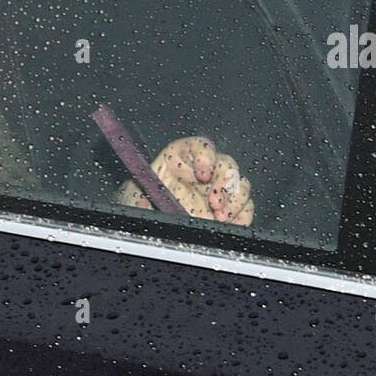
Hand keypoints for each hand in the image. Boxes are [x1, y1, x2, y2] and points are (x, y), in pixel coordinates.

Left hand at [117, 136, 253, 224]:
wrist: (140, 228)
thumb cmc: (135, 206)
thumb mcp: (131, 199)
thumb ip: (140, 197)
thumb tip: (144, 203)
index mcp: (177, 160)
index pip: (199, 146)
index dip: (204, 155)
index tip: (202, 173)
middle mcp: (199, 173)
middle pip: (224, 164)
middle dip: (224, 182)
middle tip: (215, 203)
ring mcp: (214, 191)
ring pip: (239, 184)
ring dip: (236, 199)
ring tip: (222, 217)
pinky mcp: (225, 210)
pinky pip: (244, 207)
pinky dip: (243, 215)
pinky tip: (235, 224)